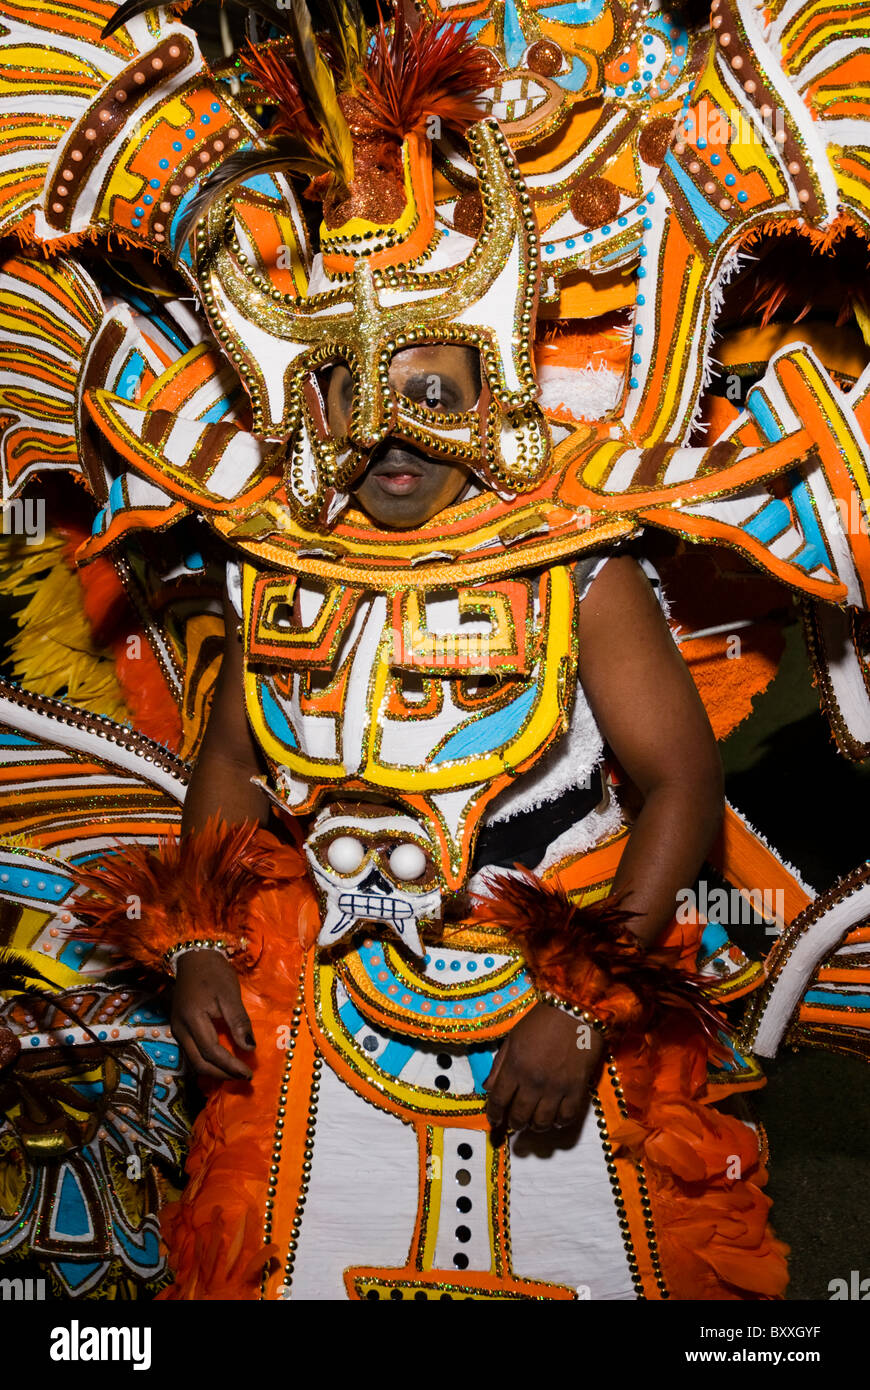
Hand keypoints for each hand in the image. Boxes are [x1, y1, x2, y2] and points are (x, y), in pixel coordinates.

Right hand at [171, 950, 255, 1081]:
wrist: (193, 957)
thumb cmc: (213, 972)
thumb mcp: (230, 994)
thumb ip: (238, 1022)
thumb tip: (249, 1049)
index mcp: (192, 1020)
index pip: (212, 1052)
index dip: (231, 1066)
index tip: (249, 1073)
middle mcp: (180, 1029)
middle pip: (199, 1063)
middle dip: (222, 1074)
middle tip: (244, 1077)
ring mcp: (177, 1030)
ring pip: (194, 1061)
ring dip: (215, 1070)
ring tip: (236, 1072)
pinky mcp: (180, 1028)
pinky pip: (192, 1053)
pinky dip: (208, 1061)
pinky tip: (223, 1062)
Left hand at [483, 1001, 604, 1134]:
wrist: (575, 1010)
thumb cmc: (541, 1020)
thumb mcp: (513, 1038)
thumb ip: (499, 1065)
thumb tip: (488, 1088)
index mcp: (515, 1066)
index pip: (498, 1100)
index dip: (494, 1114)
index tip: (494, 1120)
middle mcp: (533, 1081)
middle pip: (519, 1116)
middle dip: (514, 1123)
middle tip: (515, 1122)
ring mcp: (556, 1087)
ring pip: (542, 1122)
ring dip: (535, 1126)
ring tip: (534, 1122)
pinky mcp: (577, 1088)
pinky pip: (567, 1117)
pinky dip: (559, 1122)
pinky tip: (556, 1118)